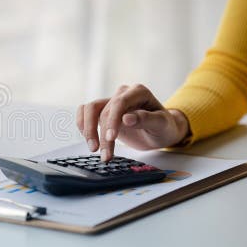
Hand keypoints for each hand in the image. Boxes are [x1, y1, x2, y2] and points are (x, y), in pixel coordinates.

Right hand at [75, 84, 189, 161]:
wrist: (160, 131)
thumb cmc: (164, 127)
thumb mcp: (161, 124)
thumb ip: (145, 119)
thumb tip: (126, 118)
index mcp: (138, 92)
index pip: (119, 103)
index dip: (112, 120)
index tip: (111, 138)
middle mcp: (123, 93)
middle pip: (104, 110)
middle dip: (102, 134)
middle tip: (105, 154)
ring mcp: (111, 101)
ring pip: (90, 110)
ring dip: (88, 130)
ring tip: (94, 149)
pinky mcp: (103, 111)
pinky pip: (85, 112)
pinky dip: (82, 124)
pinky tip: (88, 138)